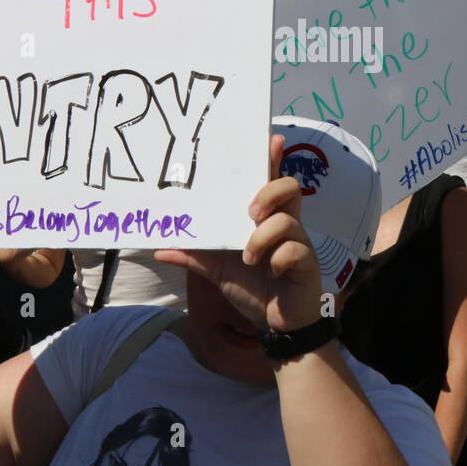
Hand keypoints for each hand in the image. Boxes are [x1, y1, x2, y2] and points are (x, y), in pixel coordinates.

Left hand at [156, 135, 322, 332]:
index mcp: (266, 220)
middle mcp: (286, 224)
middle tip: (250, 213)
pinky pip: (295, 249)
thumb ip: (195, 256)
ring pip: (288, 219)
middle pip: (289, 187)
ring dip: (263, 236)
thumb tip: (159, 248)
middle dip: (268, 193)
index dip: (273, 160)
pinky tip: (271, 272)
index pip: (271, 182)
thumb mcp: (218, 270)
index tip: (271, 140)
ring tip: (249, 257)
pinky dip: (278, 259)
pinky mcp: (307, 263)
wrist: (275, 325)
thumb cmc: (252, 289)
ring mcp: (299, 242)